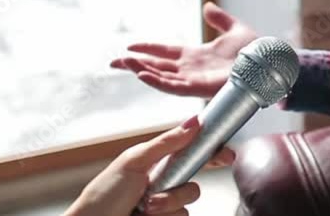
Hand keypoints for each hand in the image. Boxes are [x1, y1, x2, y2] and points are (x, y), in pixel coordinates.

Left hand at [63, 116, 234, 215]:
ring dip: (167, 203)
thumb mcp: (134, 161)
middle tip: (161, 188)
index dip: (212, 151)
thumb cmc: (103, 194)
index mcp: (159, 162)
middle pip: (196, 179)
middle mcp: (165, 183)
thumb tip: (193, 122)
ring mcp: (166, 204)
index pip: (192, 152)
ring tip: (143, 207)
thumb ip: (166, 142)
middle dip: (180, 186)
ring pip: (189, 200)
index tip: (227, 154)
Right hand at [110, 2, 258, 97]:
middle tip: (112, 62)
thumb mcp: (235, 29)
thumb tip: (207, 6)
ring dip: (142, 72)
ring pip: (161, 77)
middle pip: (157, 66)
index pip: (165, 52)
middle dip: (134, 65)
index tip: (128, 46)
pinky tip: (143, 75)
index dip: (148, 49)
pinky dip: (158, 81)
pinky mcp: (201, 88)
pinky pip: (174, 86)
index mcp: (196, 56)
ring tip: (124, 65)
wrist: (270, 62)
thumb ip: (219, 19)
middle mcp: (191, 70)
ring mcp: (194, 80)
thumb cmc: (256, 51)